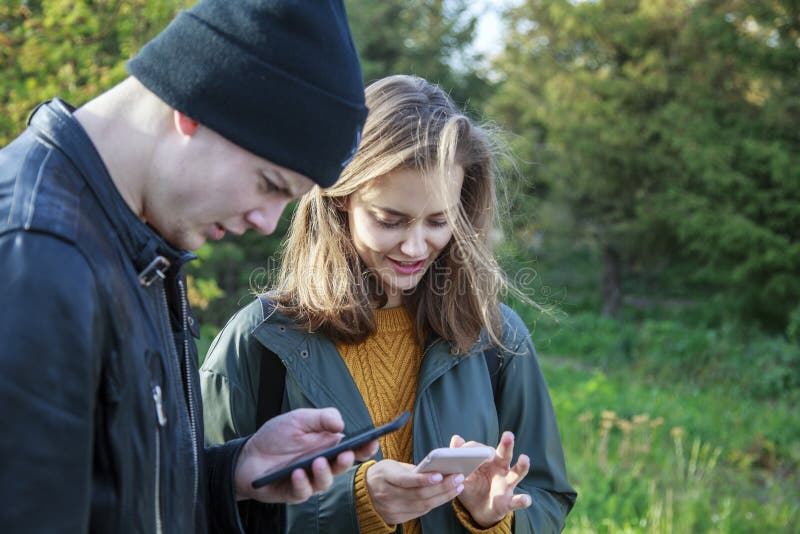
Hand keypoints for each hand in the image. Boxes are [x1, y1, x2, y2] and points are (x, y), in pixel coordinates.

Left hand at [235, 407, 378, 503]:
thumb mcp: (299, 419)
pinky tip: (297, 473)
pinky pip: (302, 492)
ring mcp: (309, 480)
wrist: (248, 455)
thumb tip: (342, 425)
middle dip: (346, 462)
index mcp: (328, 446)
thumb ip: (321, 418)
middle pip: (342, 466)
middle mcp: (323, 464)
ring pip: (325, 482)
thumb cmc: (277, 436)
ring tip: (316, 463)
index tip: (373, 441)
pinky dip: (301, 483)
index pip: (352, 448)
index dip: (365, 447)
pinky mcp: (294, 493)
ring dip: (323, 473)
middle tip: (344, 455)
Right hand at [366, 459, 464, 524]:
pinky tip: (445, 496)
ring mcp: (391, 509)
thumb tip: (437, 469)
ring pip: (422, 506)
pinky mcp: (396, 518)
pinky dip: (434, 504)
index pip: (406, 480)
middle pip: (418, 494)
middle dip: (442, 487)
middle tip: (458, 478)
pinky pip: (419, 512)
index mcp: (385, 477)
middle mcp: (387, 495)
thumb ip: (413, 469)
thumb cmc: (383, 473)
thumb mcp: (393, 465)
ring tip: (457, 487)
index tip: (440, 474)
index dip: (423, 479)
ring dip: (443, 496)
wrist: (363, 491)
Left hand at [451, 431, 531, 526]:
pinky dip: (522, 500)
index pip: (485, 450)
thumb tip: (456, 438)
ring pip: (516, 473)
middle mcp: (501, 469)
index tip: (464, 450)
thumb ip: (461, 456)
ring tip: (524, 458)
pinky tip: (526, 499)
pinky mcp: (509, 502)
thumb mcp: (463, 472)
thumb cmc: (472, 487)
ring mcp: (507, 485)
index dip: (476, 449)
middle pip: (505, 455)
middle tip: (508, 435)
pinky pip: (517, 501)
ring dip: (521, 466)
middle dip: (507, 445)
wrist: (477, 510)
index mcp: (490, 461)